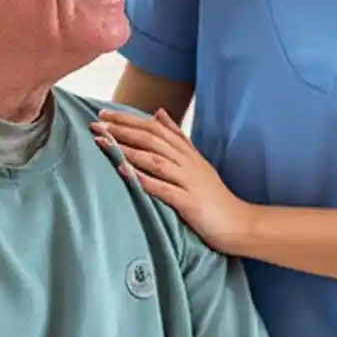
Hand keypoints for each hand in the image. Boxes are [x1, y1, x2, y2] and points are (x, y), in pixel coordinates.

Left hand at [92, 108, 254, 253]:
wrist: (240, 224)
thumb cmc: (213, 195)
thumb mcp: (196, 160)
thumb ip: (177, 137)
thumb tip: (159, 112)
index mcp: (186, 152)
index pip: (154, 128)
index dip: (128, 119)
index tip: (104, 113)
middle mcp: (187, 162)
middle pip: (151, 139)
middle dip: (122, 130)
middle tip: (96, 124)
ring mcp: (188, 181)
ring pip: (154, 159)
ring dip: (127, 150)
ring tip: (104, 143)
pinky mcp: (189, 202)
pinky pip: (163, 188)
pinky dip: (142, 179)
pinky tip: (124, 172)